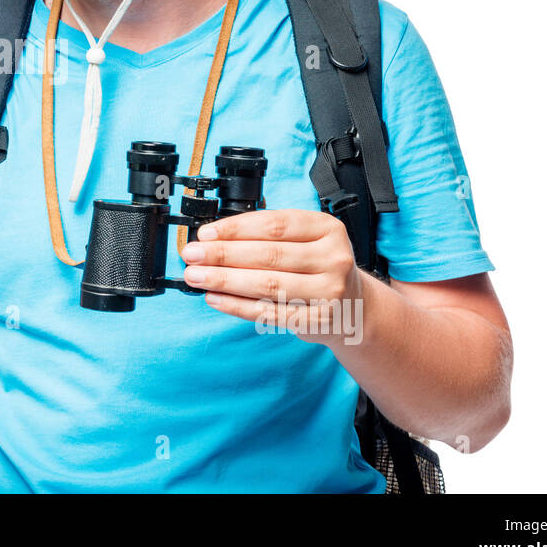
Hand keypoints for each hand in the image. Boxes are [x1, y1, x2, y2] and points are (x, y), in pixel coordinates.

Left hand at [179, 208, 365, 346]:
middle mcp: (334, 258)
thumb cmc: (318, 266)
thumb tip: (213, 238)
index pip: (274, 225)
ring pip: (267, 284)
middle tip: (192, 255)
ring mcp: (330, 292)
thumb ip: (268, 235)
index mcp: (328, 229)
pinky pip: (269, 313)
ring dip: (224, 281)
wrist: (355, 307)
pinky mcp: (318, 321)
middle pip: (268, 255)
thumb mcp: (306, 239)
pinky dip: (237, 306)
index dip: (235, 229)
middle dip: (222, 255)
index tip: (205, 234)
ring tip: (196, 277)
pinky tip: (215, 298)